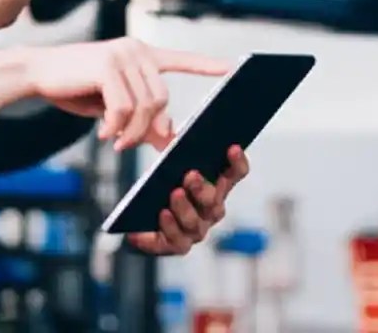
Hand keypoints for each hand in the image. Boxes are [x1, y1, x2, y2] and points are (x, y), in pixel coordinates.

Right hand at [27, 37, 230, 150]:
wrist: (38, 72)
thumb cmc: (75, 88)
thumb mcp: (112, 107)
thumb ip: (141, 118)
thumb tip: (169, 140)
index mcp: (140, 54)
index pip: (178, 59)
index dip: (204, 65)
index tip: (230, 68)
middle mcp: (135, 49)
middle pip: (160, 99)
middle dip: (148, 129)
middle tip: (129, 146)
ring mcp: (122, 54)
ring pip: (143, 106)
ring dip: (130, 132)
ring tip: (116, 143)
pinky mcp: (107, 64)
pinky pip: (122, 106)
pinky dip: (115, 126)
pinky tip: (104, 133)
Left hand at [128, 145, 250, 255]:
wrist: (140, 212)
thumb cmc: (160, 179)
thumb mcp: (164, 155)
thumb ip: (168, 141)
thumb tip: (168, 133)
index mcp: (215, 185)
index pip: (235, 173)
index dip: (237, 162)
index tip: (232, 147)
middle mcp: (210, 210)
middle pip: (213, 202)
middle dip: (203, 189)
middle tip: (191, 175)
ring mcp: (196, 229)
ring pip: (194, 224)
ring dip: (184, 210)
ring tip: (172, 196)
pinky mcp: (177, 244)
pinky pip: (174, 243)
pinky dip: (162, 233)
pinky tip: (144, 228)